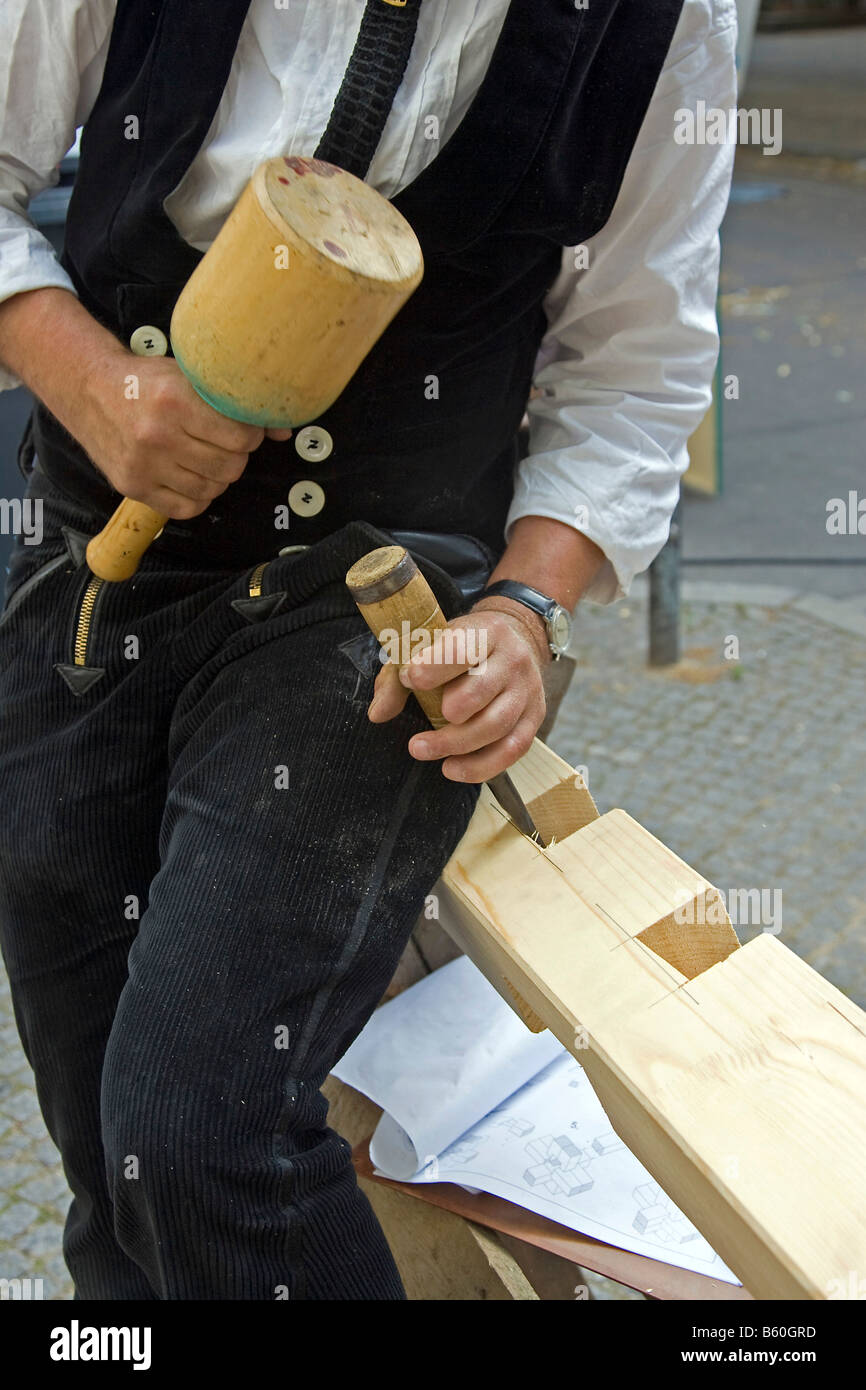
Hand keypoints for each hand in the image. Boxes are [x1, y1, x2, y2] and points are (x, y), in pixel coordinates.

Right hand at [80, 347, 292, 518]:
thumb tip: (282, 430)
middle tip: (224, 445)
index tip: (242, 430)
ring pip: (211, 490)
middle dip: (235, 457)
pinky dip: (197, 497)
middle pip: (229, 467)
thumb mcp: (190, 377)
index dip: (250, 436)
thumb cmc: (147, 381)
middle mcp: (158, 435)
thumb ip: (234, 402)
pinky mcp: (133, 486)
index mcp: (175, 400)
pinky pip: (186, 508)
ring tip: (205, 458)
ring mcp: (144, 465)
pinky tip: (190, 476)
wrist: (88, 388)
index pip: (240, 438)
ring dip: (217, 477)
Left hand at [367, 604, 548, 781]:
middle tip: (416, 733)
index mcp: (486, 632)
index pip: (462, 648)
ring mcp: (526, 690)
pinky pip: (512, 749)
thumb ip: (398, 677)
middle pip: (481, 691)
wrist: (516, 639)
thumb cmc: (462, 647)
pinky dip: (481, 765)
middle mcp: (512, 659)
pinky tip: (452, 768)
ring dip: (456, 745)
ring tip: (422, 751)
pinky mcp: (534, 716)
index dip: (432, 667)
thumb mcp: (429, 647)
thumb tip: (377, 713)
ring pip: (496, 724)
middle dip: (445, 717)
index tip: (409, 679)